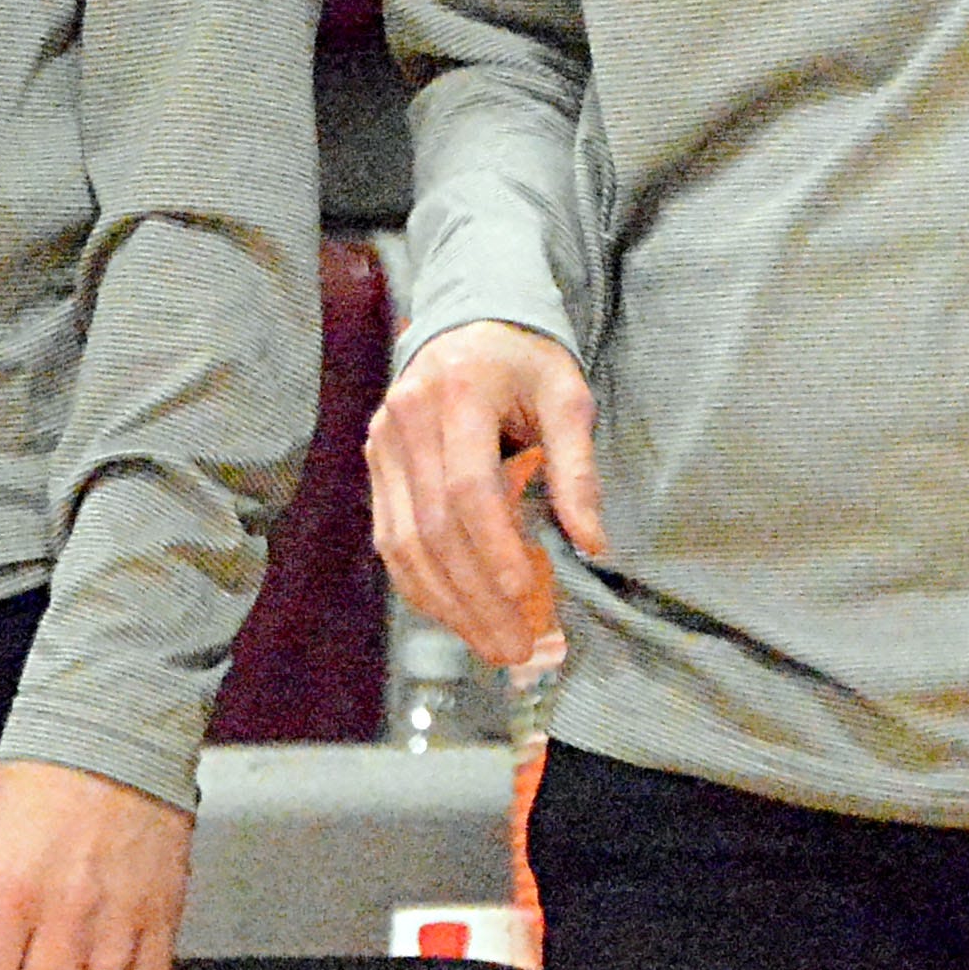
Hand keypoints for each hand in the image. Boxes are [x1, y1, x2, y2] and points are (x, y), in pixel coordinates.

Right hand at [368, 319, 609, 668]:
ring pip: (403, 541)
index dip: (493, 548)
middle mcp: (408, 416)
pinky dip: (420, 584)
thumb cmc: (527, 361)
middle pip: (433, 525)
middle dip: (474, 597)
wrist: (469, 321)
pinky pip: (389, 536)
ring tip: (491, 646)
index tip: (523, 598)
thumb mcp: (567, 397)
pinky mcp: (375, 461)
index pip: (468, 486)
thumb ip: (577, 468)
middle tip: (516, 648)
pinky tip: (455, 616)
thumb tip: (593, 544)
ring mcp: (383, 441)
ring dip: (446, 604)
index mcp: (460, 392)